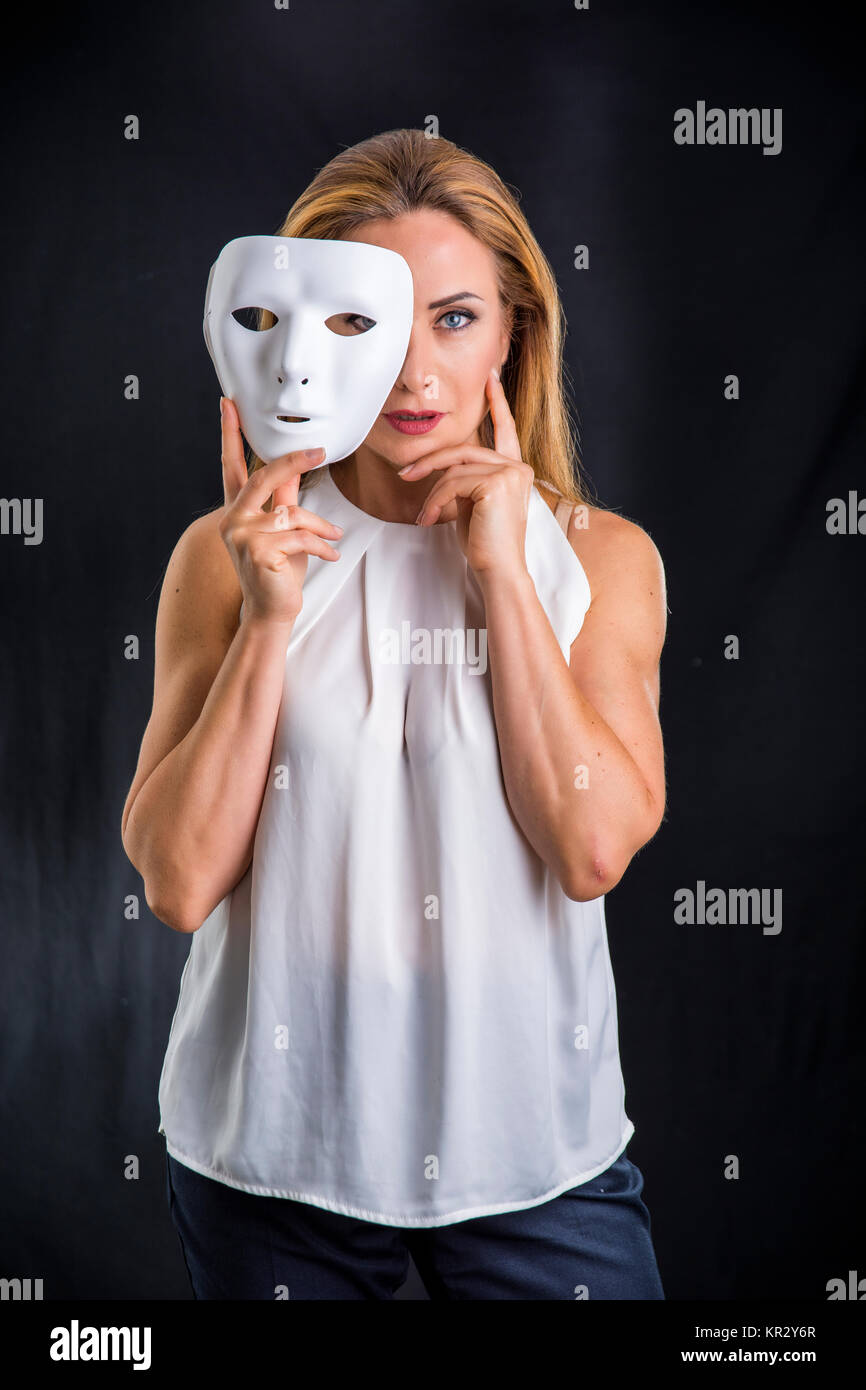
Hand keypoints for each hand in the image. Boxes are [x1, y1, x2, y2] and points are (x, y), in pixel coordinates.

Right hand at [218, 397, 342, 625]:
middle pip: (263, 477)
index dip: (230, 434)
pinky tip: (330, 555)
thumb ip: (284, 497)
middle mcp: (233, 520)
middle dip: (293, 462)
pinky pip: (299, 536)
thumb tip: (293, 465)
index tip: (229, 403)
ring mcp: (242, 536)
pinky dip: (321, 545)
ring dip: (320, 526)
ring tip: (334, 537)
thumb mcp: (283, 528)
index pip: (231, 466)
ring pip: (292, 513)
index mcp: (237, 510)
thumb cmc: (277, 571)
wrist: (273, 610)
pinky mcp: (258, 552)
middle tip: (318, 450)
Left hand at [398, 369, 533, 576]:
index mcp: (515, 470)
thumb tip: (441, 470)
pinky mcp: (497, 483)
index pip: (505, 430)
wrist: (499, 571)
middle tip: (405, 473)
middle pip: (465, 449)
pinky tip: (430, 520)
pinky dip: (435, 501)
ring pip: (456, 467)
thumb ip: (465, 480)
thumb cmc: (485, 544)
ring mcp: (510, 473)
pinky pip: (453, 482)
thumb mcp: (472, 504)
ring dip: (430, 489)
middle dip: (431, 460)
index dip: (497, 403)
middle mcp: (518, 467)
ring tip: (421, 513)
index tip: (489, 378)